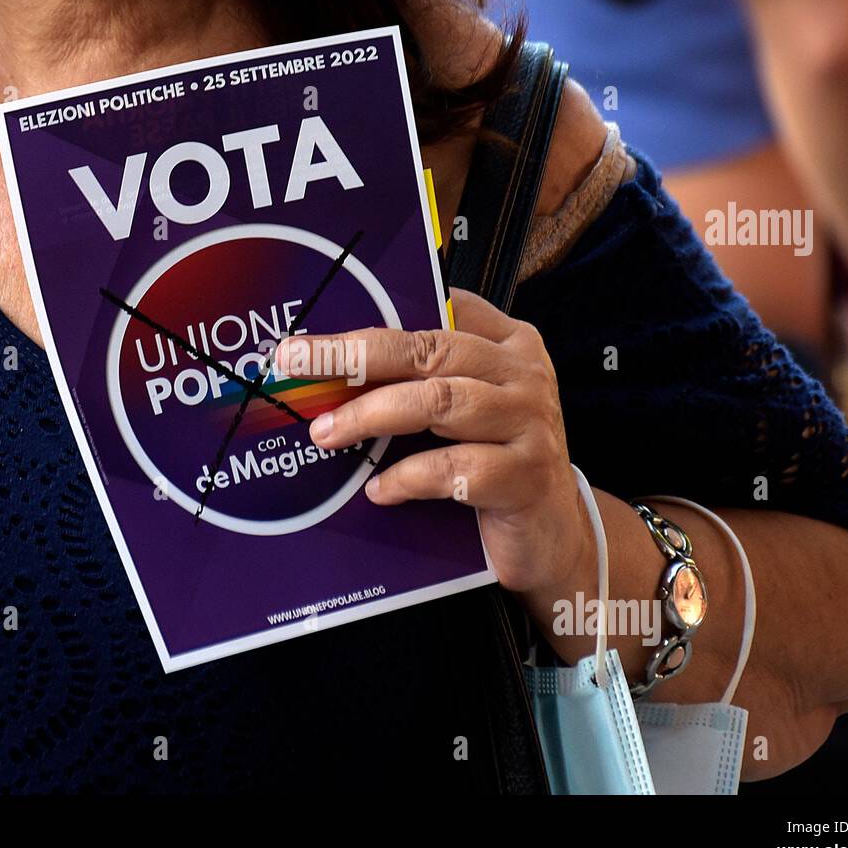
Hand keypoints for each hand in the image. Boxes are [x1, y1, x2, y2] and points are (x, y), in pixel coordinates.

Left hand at [274, 288, 591, 597]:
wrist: (551, 535)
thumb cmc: (496, 460)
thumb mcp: (465, 408)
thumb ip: (422, 378)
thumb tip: (332, 365)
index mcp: (507, 343)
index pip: (436, 311)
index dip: (371, 319)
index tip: (313, 335)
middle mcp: (523, 373)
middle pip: (429, 348)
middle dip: (354, 355)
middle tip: (296, 364)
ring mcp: (530, 423)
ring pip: (440, 402)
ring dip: (372, 415)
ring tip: (325, 432)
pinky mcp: (527, 475)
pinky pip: (455, 468)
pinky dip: (408, 477)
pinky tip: (379, 490)